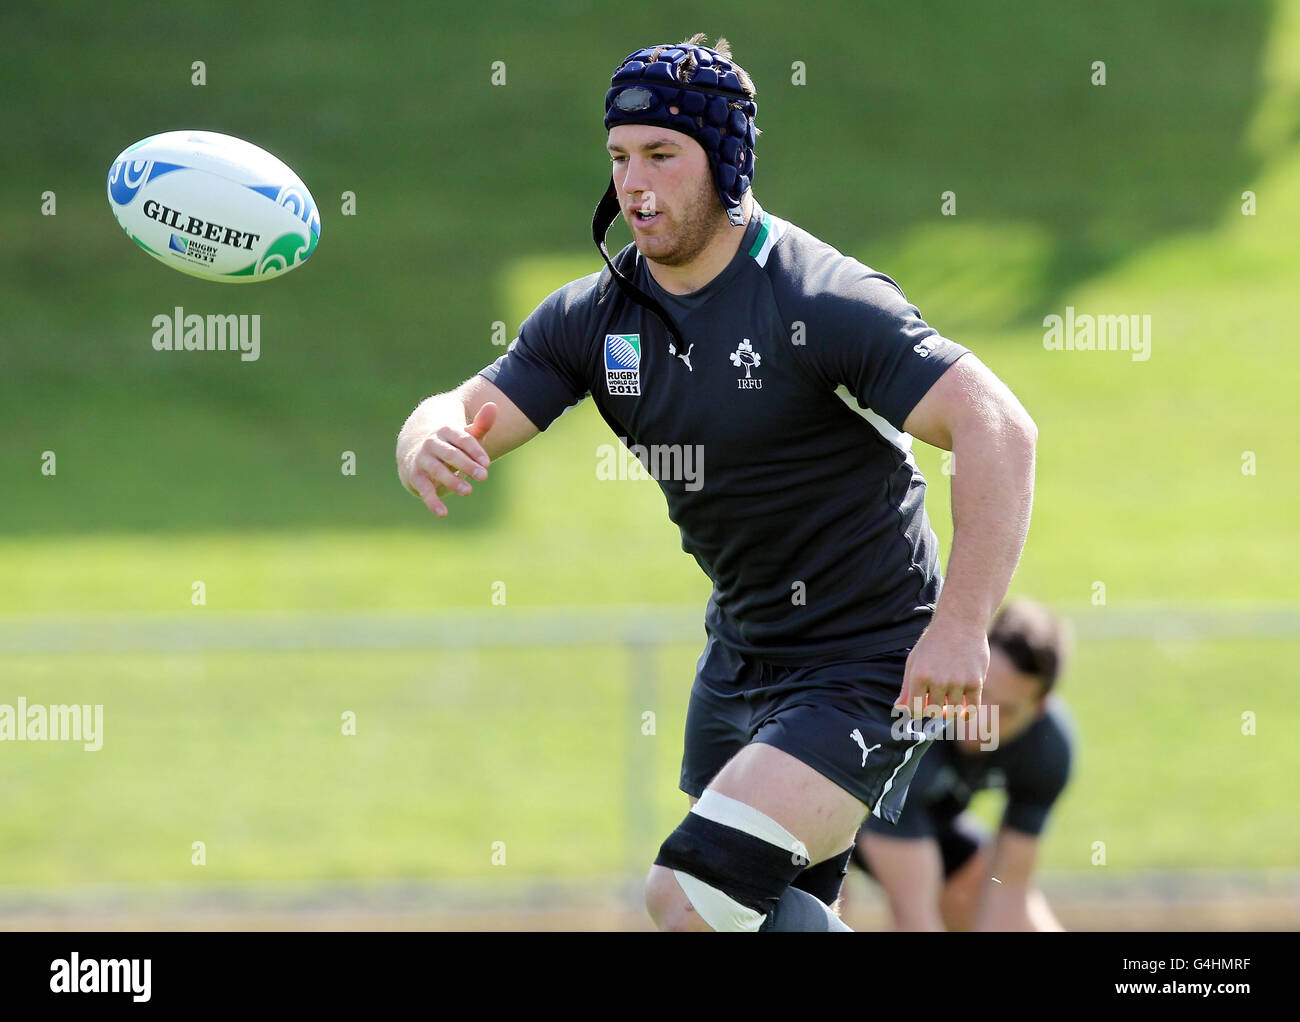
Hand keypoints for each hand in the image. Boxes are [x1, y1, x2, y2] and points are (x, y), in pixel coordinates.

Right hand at [401, 402, 495, 516]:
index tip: (487, 463)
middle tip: (484, 477)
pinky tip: (443, 513)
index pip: (462, 438)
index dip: (475, 450)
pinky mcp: (415, 476)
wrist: (415, 449)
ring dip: (451, 480)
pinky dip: (432, 501)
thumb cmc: (450, 444)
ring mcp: (422, 459)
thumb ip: (481, 424)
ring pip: (436, 469)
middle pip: (450, 453)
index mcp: (446, 430)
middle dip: (467, 465)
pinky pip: (424, 488)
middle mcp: (432, 443)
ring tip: (468, 491)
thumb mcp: (465, 435)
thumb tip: (494, 405)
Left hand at [895, 616, 988, 723]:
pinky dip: (966, 714)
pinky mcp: (976, 682)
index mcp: (919, 675)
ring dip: (950, 710)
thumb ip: (907, 686)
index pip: (915, 710)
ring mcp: (958, 682)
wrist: (960, 622)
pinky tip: (963, 710)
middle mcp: (938, 680)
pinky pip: (971, 709)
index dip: (917, 711)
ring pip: (952, 712)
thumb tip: (899, 708)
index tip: (922, 705)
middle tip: (937, 700)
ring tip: (949, 699)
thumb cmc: (934, 642)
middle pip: (934, 712)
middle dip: (934, 709)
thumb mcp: (914, 660)